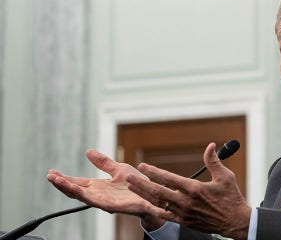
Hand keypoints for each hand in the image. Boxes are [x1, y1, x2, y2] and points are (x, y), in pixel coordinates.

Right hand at [47, 150, 165, 228]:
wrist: (153, 197)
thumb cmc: (137, 185)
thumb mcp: (118, 169)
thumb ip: (104, 162)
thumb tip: (88, 151)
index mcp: (99, 186)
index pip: (77, 182)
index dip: (64, 178)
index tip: (51, 172)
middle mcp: (98, 194)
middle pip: (75, 190)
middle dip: (61, 183)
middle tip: (49, 176)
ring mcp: (104, 201)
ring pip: (81, 196)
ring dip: (68, 189)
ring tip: (56, 181)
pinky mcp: (112, 206)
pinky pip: (95, 201)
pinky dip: (84, 196)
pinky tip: (73, 189)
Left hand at [127, 142, 250, 239]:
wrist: (234, 222)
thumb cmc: (231, 197)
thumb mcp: (225, 176)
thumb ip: (213, 161)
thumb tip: (211, 145)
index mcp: (195, 188)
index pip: (169, 178)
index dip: (154, 172)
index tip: (143, 166)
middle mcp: (186, 201)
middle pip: (158, 191)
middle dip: (142, 183)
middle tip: (129, 177)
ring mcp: (183, 213)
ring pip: (159, 203)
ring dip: (144, 195)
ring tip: (132, 188)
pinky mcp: (184, 221)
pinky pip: (165, 215)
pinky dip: (154, 209)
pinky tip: (145, 204)